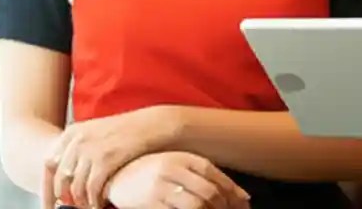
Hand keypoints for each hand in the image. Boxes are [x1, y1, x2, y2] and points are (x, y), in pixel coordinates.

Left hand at [46, 106, 178, 208]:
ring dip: (82, 203)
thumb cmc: (129, 132)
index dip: (48, 187)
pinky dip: (94, 200)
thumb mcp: (98, 133)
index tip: (51, 202)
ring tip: (90, 208)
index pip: (48, 165)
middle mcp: (77, 140)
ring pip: (75, 187)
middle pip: (60, 179)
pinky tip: (101, 204)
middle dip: (64, 199)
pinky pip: (92, 188)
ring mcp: (91, 149)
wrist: (156, 124)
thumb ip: (80, 151)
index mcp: (72, 133)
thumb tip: (65, 176)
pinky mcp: (106, 159)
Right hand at [106, 152, 250, 208]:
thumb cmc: (154, 171)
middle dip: (224, 207)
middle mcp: (173, 170)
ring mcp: (160, 187)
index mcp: (185, 158)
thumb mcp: (180, 166)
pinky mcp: (150, 203)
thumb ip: (207, 177)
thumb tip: (243, 197)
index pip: (216, 176)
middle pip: (209, 192)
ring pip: (196, 205)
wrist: (117, 175)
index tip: (244, 206)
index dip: (233, 194)